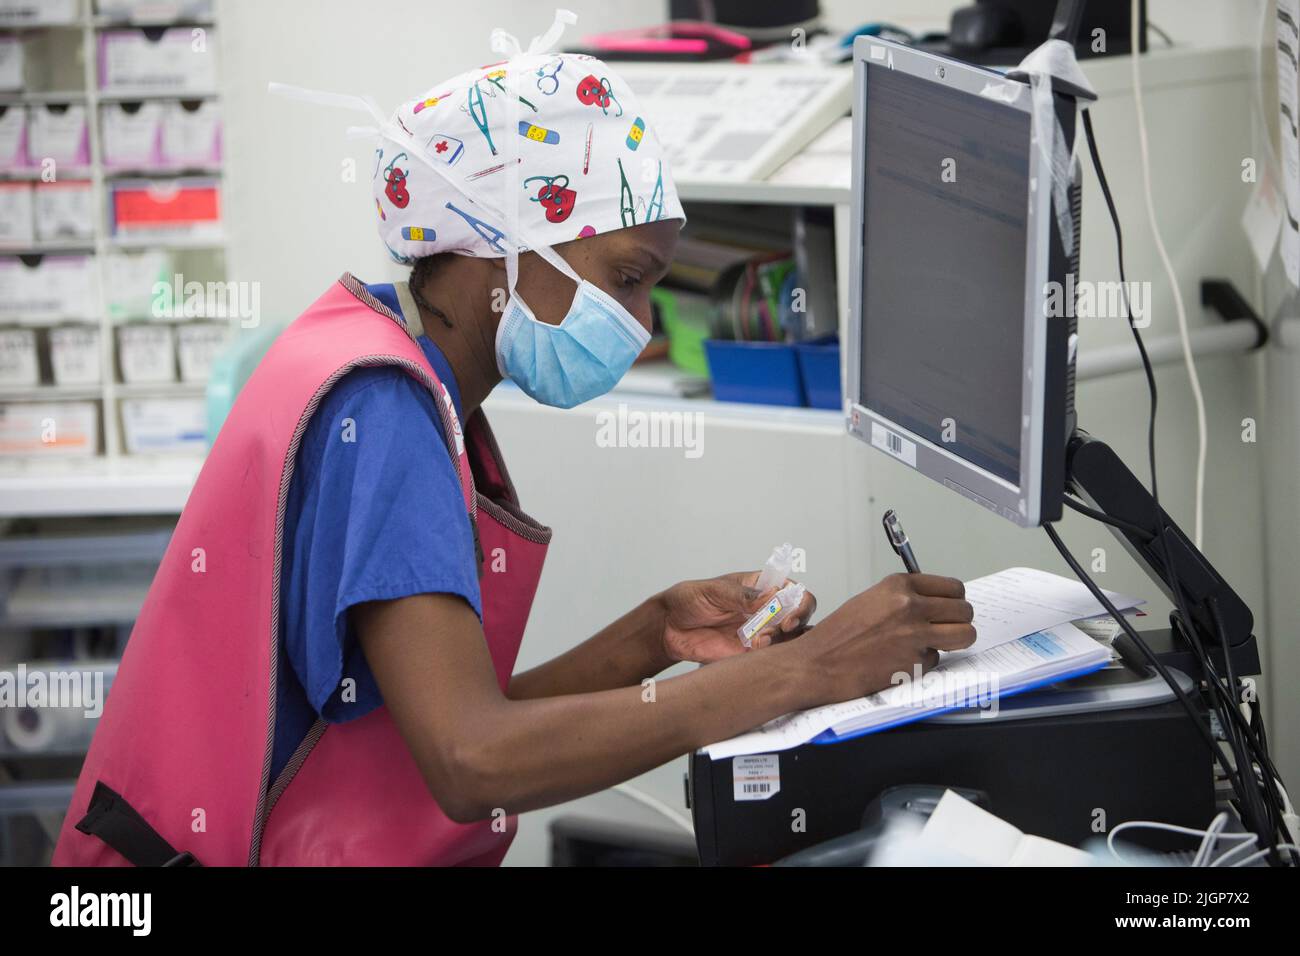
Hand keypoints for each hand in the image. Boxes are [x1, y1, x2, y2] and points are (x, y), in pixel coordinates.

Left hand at [658, 571, 817, 663]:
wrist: (668, 627)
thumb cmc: (688, 599)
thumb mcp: (713, 591)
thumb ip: (741, 595)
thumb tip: (771, 595)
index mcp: (761, 587)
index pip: (794, 591)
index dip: (800, 602)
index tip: (789, 614)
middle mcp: (766, 610)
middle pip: (799, 617)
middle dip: (795, 623)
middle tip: (779, 628)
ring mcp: (760, 632)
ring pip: (789, 639)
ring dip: (782, 640)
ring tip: (759, 639)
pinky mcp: (750, 654)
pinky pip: (770, 658)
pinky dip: (768, 656)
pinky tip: (752, 650)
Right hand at [789, 573, 974, 707]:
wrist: (818, 663)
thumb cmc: (838, 635)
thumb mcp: (871, 600)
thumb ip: (903, 598)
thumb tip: (934, 604)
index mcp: (899, 586)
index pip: (953, 587)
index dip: (956, 600)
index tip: (952, 608)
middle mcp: (910, 607)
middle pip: (965, 611)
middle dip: (961, 621)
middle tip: (948, 628)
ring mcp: (915, 636)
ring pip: (964, 635)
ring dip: (955, 641)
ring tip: (937, 644)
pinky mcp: (915, 663)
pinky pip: (936, 660)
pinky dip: (922, 662)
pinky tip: (900, 661)